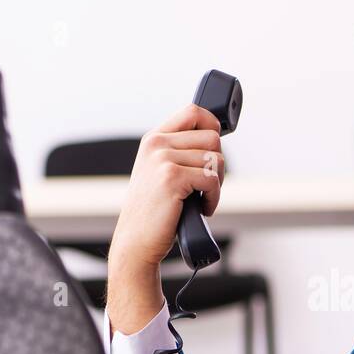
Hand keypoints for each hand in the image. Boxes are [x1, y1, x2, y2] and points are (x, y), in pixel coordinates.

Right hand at [106, 104, 225, 333]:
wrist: (136, 241)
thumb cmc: (154, 211)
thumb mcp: (160, 173)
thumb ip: (179, 153)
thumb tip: (216, 138)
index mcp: (154, 139)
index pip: (193, 112)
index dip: (213, 126)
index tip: (214, 150)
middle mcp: (156, 144)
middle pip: (213, 138)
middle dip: (217, 165)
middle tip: (206, 187)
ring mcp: (162, 159)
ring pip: (216, 160)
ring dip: (216, 185)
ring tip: (201, 199)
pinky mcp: (172, 178)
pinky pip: (212, 180)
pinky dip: (214, 198)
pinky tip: (201, 208)